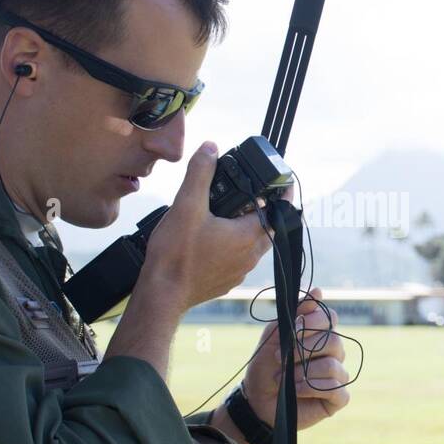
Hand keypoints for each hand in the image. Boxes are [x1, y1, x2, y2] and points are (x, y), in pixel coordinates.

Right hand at [137, 141, 273, 314]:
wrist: (161, 294)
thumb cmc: (176, 255)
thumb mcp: (187, 205)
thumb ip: (201, 173)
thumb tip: (210, 148)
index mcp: (248, 236)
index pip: (279, 211)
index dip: (282, 194)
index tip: (281, 181)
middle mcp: (250, 256)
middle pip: (268, 227)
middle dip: (262, 209)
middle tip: (249, 193)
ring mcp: (239, 271)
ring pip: (253, 243)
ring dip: (247, 227)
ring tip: (229, 212)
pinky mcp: (226, 281)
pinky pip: (239, 258)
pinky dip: (234, 244)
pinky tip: (213, 237)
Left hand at [241, 286, 349, 433]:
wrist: (256, 400)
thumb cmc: (266, 367)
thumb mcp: (276, 335)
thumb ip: (296, 314)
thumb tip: (318, 291)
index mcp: (320, 335)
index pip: (330, 318)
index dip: (314, 322)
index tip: (292, 330)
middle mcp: (333, 353)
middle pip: (333, 341)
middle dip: (304, 349)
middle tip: (281, 358)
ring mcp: (338, 376)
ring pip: (332, 366)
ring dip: (303, 371)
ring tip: (284, 378)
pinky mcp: (338, 398)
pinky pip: (336, 389)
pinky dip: (312, 388)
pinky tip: (296, 391)